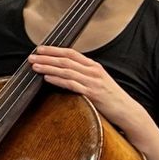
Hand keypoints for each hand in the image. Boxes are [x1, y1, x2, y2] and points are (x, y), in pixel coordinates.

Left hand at [27, 46, 150, 135]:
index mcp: (94, 66)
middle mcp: (93, 71)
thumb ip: (83, 74)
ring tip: (35, 66)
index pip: (71, 53)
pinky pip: (72, 84)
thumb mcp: (98, 80)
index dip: (54, 50)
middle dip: (47, 58)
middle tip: (31, 57)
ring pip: (66, 71)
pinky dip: (58, 80)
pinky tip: (47, 78)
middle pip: (66, 60)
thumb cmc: (110, 97)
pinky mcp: (92, 93)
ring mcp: (93, 82)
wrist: (127, 110)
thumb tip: (64, 71)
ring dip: (49, 67)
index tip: (39, 49)